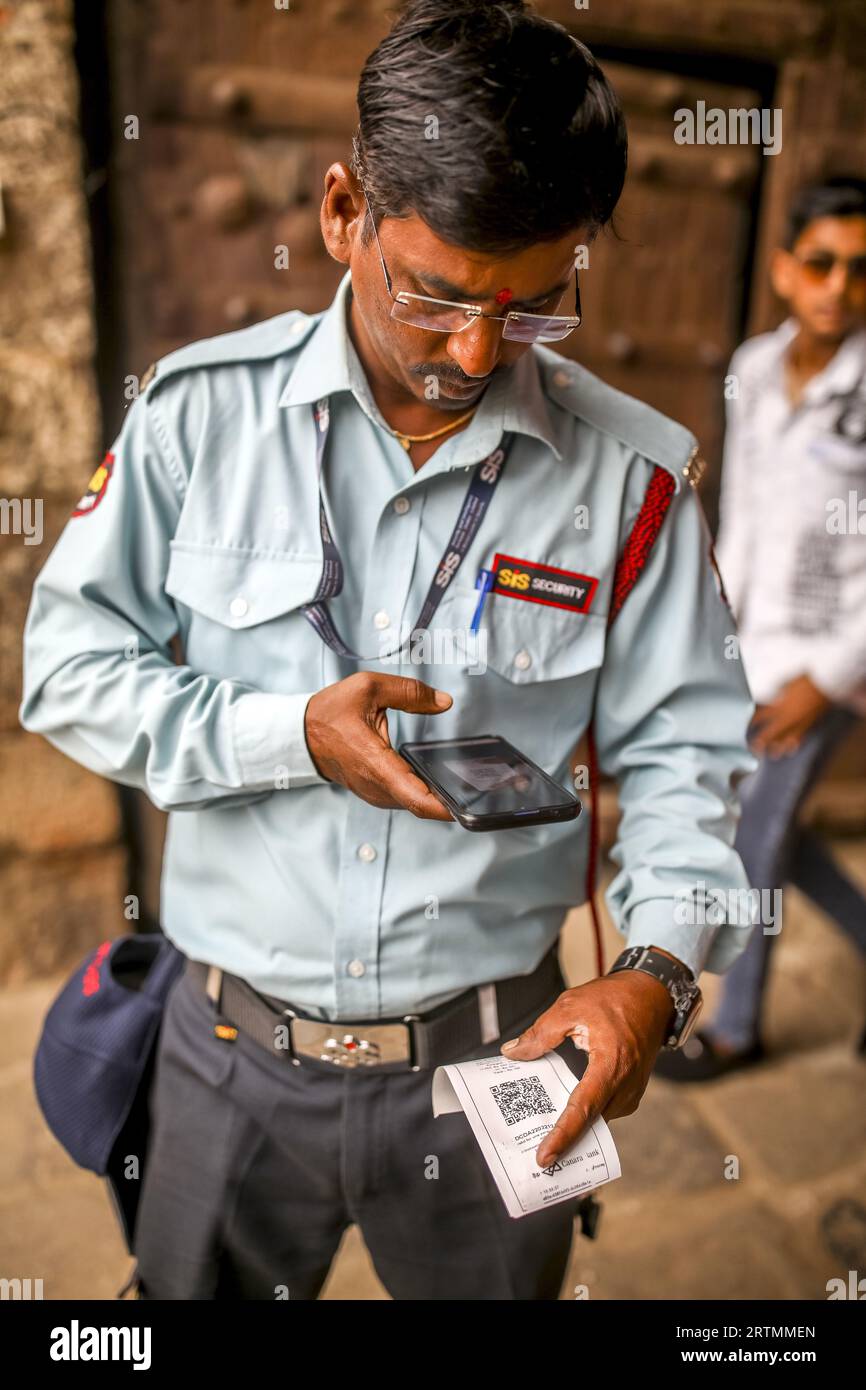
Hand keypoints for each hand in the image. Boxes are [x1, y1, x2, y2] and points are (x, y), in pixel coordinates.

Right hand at [304, 671, 454, 819]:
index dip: (442, 806)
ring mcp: (373, 792)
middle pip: (420, 803)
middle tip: (481, 790)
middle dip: (450, 800)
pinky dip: (423, 795)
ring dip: (437, 800)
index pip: (413, 795)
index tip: (466, 807)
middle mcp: (374, 784)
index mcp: (374, 761)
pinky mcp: (374, 793)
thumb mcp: (368, 687)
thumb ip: (409, 692)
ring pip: (413, 803)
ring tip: (467, 788)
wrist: (302, 734)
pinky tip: (440, 784)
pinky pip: (404, 799)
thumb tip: (443, 701)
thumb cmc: (331, 712)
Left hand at [500, 970, 673, 1166]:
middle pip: (591, 1122)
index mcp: (611, 1064)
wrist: (651, 996)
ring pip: (599, 1118)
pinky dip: (587, 1113)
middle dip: (565, 1141)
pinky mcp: (632, 1092)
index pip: (583, 1108)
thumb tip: (513, 1053)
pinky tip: (566, 1110)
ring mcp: (632, 1091)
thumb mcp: (570, 1006)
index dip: (563, 1136)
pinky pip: (606, 1110)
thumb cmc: (614, 999)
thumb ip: (540, 1034)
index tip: (545, 1157)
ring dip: (576, 1127)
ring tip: (544, 1135)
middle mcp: (626, 1084)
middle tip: (535, 1155)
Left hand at [748, 675, 832, 757]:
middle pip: (771, 733)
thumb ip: (779, 690)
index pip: (761, 716)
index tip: (749, 726)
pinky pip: (800, 737)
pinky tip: (791, 749)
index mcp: (779, 706)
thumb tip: (775, 694)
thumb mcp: (788, 682)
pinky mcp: (811, 725)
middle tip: (755, 748)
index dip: (753, 722)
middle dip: (762, 741)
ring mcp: (800, 723)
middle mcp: (788, 718)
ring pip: (786, 739)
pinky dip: (794, 744)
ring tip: (772, 754)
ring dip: (778, 747)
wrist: (827, 684)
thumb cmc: (807, 680)